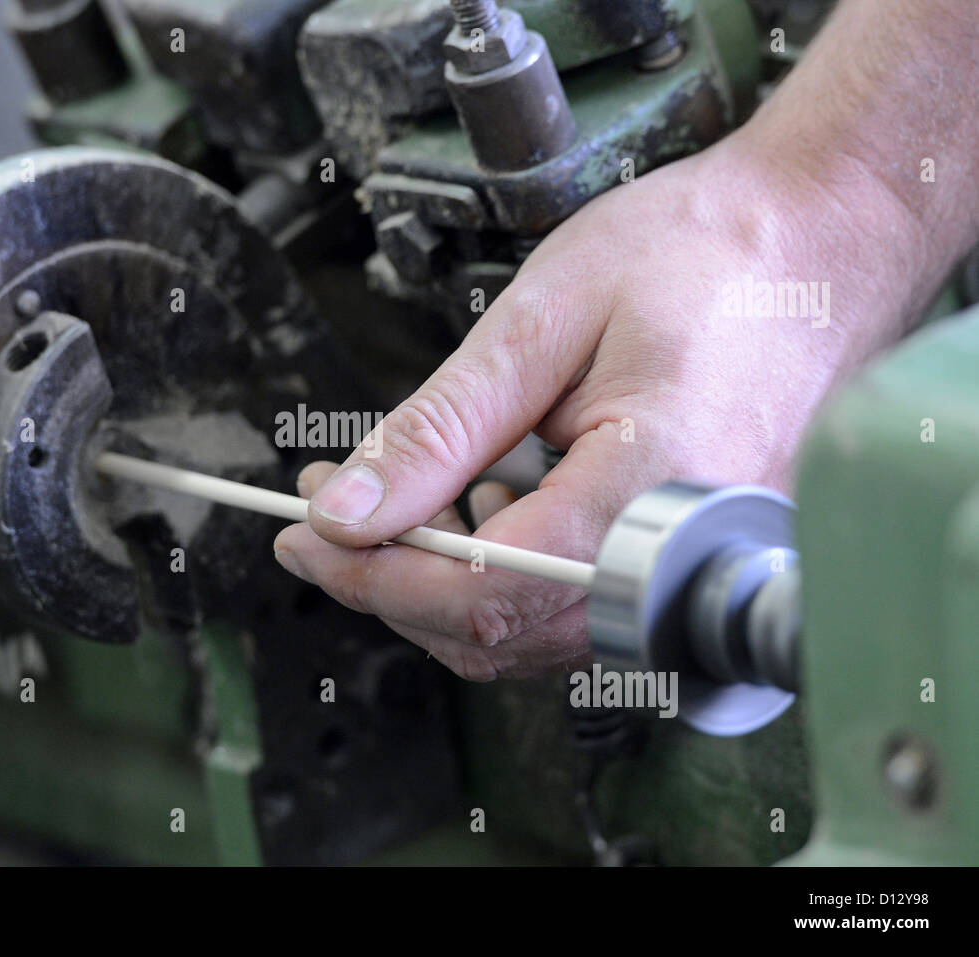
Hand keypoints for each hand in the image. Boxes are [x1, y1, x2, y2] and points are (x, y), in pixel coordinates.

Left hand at [273, 136, 919, 679]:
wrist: (817, 243)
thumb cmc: (704, 256)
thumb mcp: (541, 322)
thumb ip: (440, 431)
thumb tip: (348, 511)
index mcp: (653, 491)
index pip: (482, 590)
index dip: (374, 575)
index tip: (305, 537)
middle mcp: (681, 556)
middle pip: (497, 630)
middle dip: (392, 577)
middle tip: (332, 512)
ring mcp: (691, 571)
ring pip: (528, 632)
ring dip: (443, 577)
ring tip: (408, 494)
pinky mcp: (685, 565)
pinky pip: (571, 608)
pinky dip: (500, 572)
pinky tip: (483, 503)